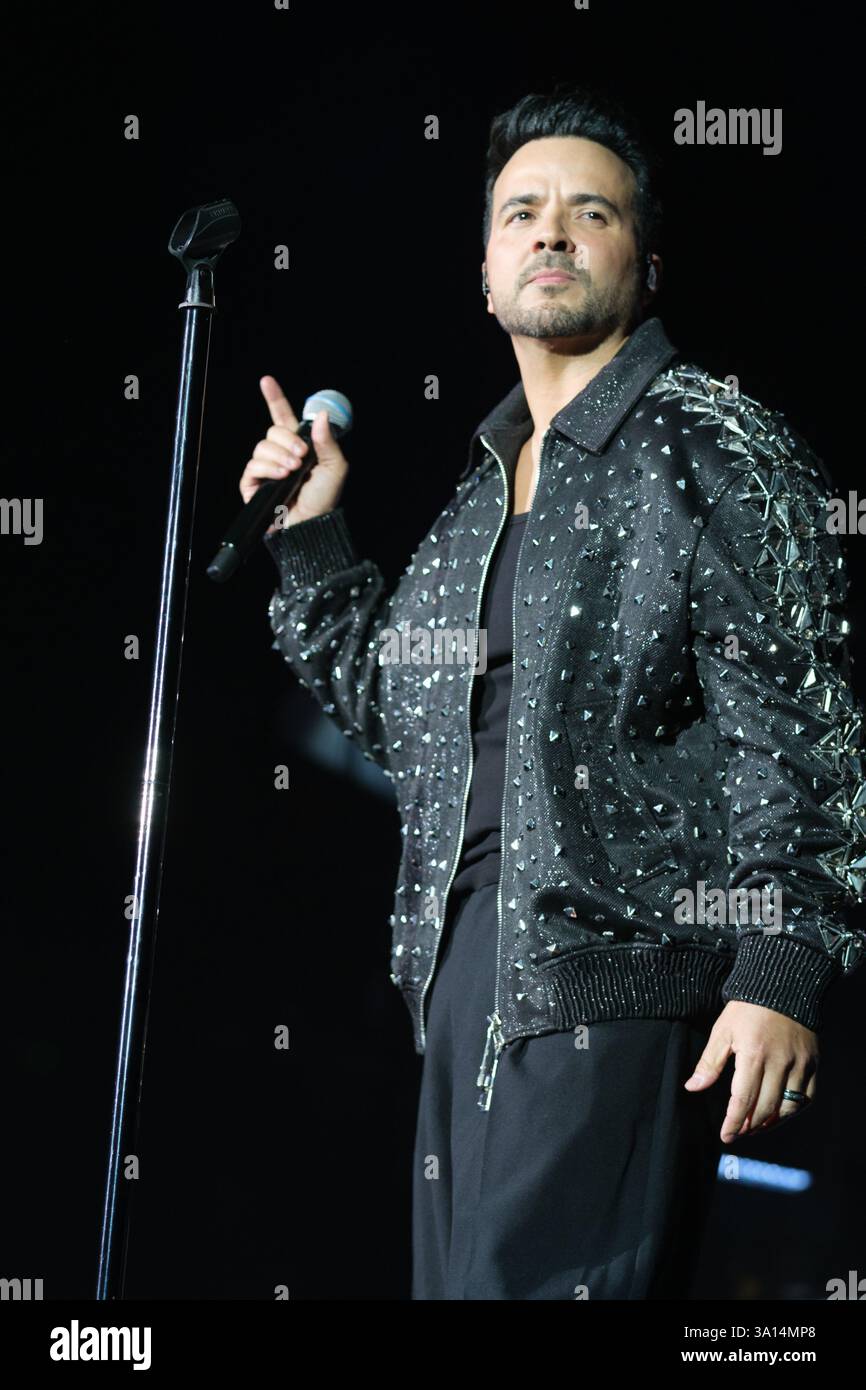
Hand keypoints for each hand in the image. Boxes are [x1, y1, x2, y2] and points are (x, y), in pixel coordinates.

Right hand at [238, 375, 348, 532]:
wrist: (312, 524)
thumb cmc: (324, 499)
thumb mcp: (334, 467)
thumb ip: (327, 441)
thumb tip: (320, 415)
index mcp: (298, 446)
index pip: (282, 417)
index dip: (274, 398)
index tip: (266, 381)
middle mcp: (280, 454)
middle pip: (272, 432)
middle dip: (288, 441)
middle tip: (302, 456)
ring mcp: (265, 469)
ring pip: (262, 447)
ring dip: (280, 456)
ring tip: (293, 470)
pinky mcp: (253, 484)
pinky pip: (253, 466)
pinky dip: (268, 468)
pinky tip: (282, 476)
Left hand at [683, 1000, 818, 1143]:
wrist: (783, 986)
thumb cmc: (748, 1009)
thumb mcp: (723, 1030)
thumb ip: (710, 1062)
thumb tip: (692, 1087)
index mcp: (754, 1055)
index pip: (743, 1100)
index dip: (733, 1123)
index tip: (725, 1136)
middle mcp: (780, 1062)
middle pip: (765, 1108)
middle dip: (749, 1126)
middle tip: (737, 1132)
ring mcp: (800, 1064)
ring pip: (788, 1107)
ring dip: (771, 1122)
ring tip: (755, 1126)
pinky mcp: (813, 1063)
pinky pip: (807, 1097)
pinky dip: (793, 1110)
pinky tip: (778, 1113)